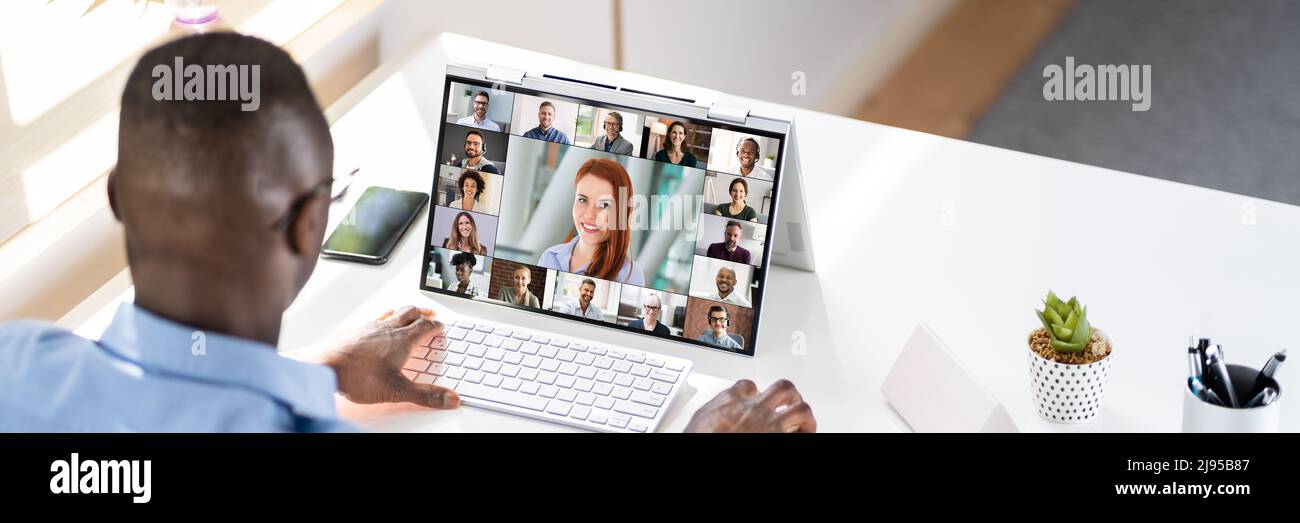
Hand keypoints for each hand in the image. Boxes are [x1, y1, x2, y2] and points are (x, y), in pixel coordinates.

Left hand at [322, 306, 460, 408]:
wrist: (323, 366)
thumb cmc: (356, 375)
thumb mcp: (397, 390)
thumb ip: (425, 395)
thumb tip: (450, 398)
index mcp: (402, 340)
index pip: (425, 327)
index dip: (435, 327)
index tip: (440, 327)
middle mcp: (388, 329)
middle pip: (410, 313)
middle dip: (423, 313)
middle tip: (429, 314)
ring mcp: (370, 327)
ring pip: (393, 312)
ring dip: (405, 311)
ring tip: (408, 312)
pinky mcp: (355, 329)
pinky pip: (374, 317)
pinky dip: (384, 316)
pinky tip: (378, 324)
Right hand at [684, 379, 815, 432]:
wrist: (703, 447)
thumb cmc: (700, 437)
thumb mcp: (700, 418)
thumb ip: (714, 409)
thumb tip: (715, 410)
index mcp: (733, 400)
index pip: (749, 386)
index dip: (755, 391)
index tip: (756, 396)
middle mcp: (755, 409)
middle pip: (783, 389)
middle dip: (790, 396)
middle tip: (791, 403)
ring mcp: (770, 425)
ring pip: (800, 408)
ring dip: (804, 415)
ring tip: (804, 422)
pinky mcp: (780, 439)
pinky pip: (801, 434)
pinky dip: (806, 433)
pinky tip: (805, 435)